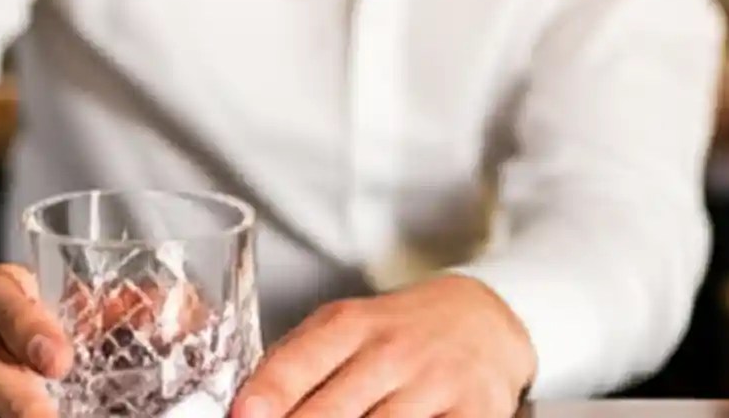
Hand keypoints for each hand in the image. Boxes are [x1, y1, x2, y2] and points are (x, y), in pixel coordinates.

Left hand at [231, 275, 535, 417]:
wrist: (483, 319)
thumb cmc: (399, 333)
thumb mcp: (345, 329)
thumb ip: (295, 363)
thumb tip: (245, 410)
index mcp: (350, 326)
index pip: (297, 364)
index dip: (266, 396)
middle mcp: (393, 351)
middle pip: (331, 412)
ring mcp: (436, 382)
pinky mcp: (476, 412)